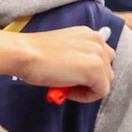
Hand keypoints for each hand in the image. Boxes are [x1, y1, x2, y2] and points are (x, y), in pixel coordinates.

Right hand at [0, 25, 114, 101]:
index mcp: (89, 34)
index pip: (101, 57)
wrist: (25, 54)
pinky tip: (68, 91)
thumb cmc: (34, 53)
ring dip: (88, 88)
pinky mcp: (95, 70)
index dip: (87, 71)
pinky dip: (86, 96)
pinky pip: (101, 92)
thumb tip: (81, 74)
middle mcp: (97, 41)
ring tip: (67, 86)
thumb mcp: (63, 49)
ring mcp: (98, 55)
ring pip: (105, 82)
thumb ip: (78, 56)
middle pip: (107, 69)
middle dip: (91, 80)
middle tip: (69, 83)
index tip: (71, 75)